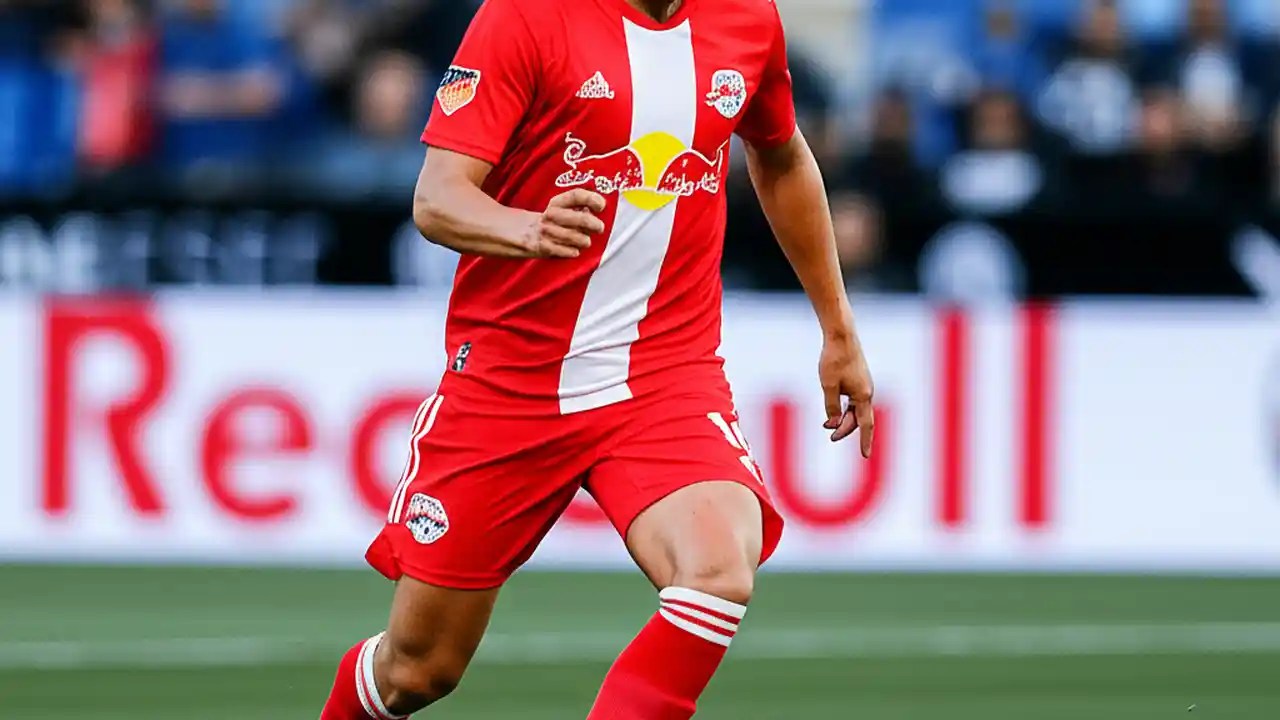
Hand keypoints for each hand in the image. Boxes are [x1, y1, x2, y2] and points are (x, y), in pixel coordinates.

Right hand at [519, 190, 606, 257]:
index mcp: (557, 203)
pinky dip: (571, 251)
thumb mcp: (559, 210)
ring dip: (583, 240)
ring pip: (572, 236)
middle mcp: (551, 215)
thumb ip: (577, 209)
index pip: (576, 195)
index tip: (601, 205)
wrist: (521, 234)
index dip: (591, 199)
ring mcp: (545, 231)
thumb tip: (597, 210)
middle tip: (599, 228)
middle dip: (593, 224)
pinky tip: (574, 251)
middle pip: (579, 218)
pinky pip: (562, 250)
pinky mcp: (541, 246)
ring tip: (586, 242)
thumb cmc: (549, 223)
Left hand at [819, 333, 874, 457]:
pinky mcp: (859, 380)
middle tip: (831, 436)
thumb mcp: (828, 386)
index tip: (865, 456)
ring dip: (844, 419)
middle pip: (859, 419)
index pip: (865, 425)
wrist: (841, 336)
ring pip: (856, 410)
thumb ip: (831, 407)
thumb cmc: (834, 359)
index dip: (865, 442)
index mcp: (863, 395)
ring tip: (828, 425)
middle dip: (846, 429)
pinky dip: (845, 409)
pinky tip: (835, 410)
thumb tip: (832, 423)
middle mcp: (867, 392)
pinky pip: (854, 401)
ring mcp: (864, 385)